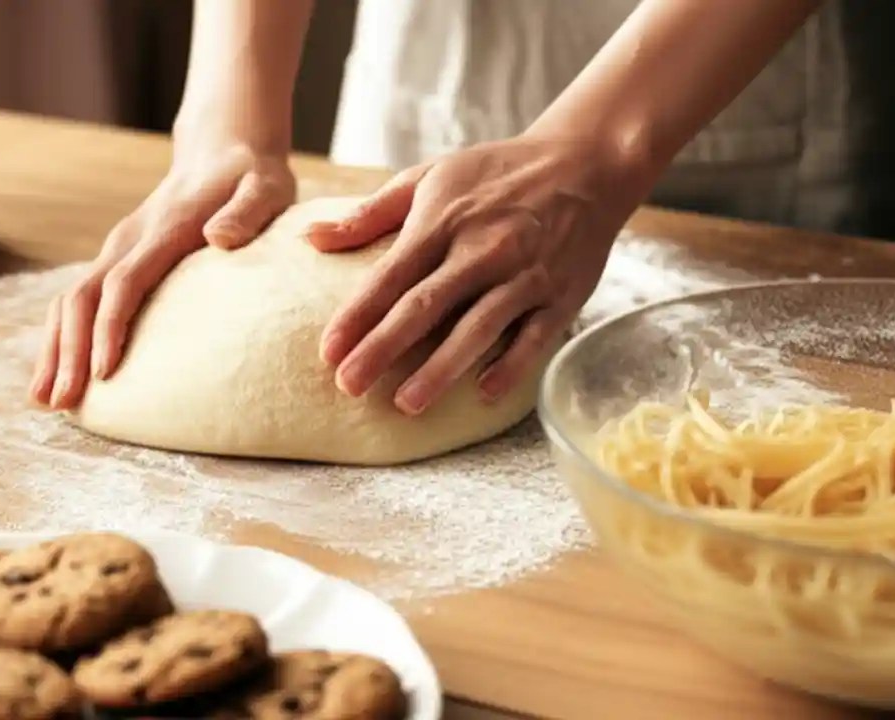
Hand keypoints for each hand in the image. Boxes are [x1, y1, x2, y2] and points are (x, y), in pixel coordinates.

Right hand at [30, 140, 295, 408]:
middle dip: (68, 350)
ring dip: (54, 348)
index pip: (125, 281)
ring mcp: (117, 248)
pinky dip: (61, 335)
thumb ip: (247, 212)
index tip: (103, 371)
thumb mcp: (266, 188)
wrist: (222, 149)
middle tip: (61, 402)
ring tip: (45, 399)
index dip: (110, 326)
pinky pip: (78, 300)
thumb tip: (220, 239)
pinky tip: (57, 371)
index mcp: (164, 228)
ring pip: (70, 300)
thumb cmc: (251, 177)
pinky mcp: (116, 259)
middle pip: (84, 296)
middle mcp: (129, 238)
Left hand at [306, 133, 651, 415]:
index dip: (357, 315)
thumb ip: (370, 213)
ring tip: (406, 403)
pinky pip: (534, 337)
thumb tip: (310, 238)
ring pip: (477, 328)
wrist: (584, 162)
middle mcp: (481, 250)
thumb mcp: (429, 177)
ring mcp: (523, 275)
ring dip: (441, 368)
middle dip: (383, 348)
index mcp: (442, 222)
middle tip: (348, 385)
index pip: (390, 276)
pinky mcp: (561, 295)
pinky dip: (511, 365)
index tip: (328, 350)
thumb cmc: (496, 173)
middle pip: (424, 307)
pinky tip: (482, 393)